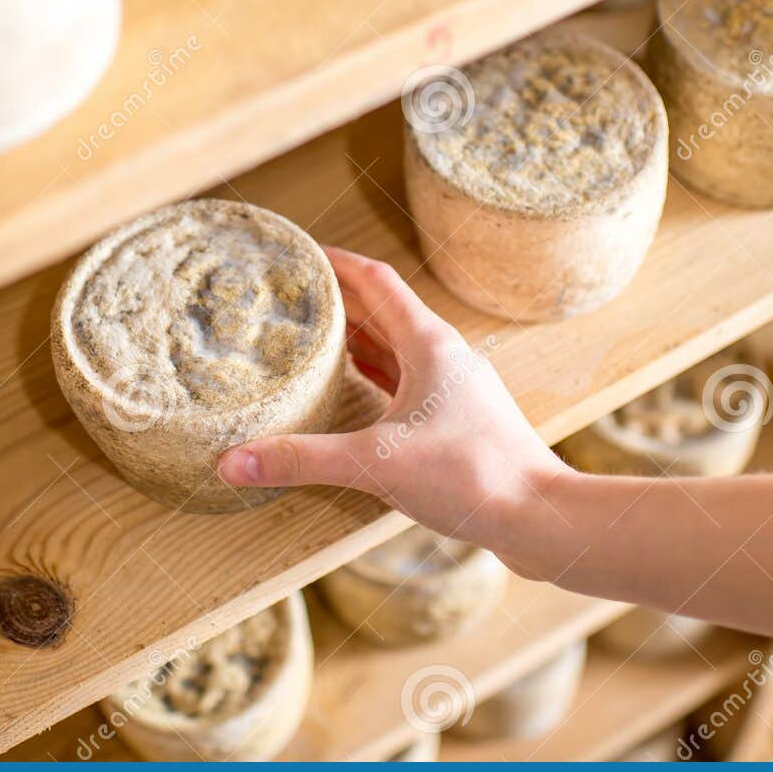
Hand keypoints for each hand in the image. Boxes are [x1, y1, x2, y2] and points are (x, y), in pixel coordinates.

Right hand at [217, 246, 569, 567]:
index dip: (334, 262)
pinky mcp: (458, 423)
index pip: (374, 281)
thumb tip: (231, 461)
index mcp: (428, 344)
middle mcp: (444, 357)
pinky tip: (349, 396)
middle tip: (287, 297)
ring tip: (306, 340)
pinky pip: (405, 386)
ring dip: (354, 340)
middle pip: (381, 312)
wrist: (540, 518)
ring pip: (395, 350)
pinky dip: (373, 379)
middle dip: (334, 301)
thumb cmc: (472, 477)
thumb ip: (302, 458)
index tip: (296, 252)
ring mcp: (454, 390)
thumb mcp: (375, 463)